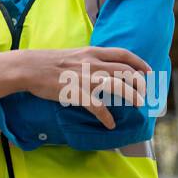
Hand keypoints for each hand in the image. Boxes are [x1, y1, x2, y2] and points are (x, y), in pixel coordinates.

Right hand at [21, 46, 150, 130]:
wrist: (30, 67)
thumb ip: (88, 59)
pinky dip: (107, 117)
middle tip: (145, 94)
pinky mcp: (77, 93)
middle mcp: (93, 63)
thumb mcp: (73, 54)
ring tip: (138, 105)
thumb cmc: (48, 61)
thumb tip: (99, 67)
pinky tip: (110, 124)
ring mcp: (86, 78)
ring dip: (132, 96)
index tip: (148, 71)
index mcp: (92, 52)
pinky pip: (98, 107)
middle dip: (140, 83)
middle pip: (126, 71)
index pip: (123, 54)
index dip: (139, 63)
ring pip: (118, 86)